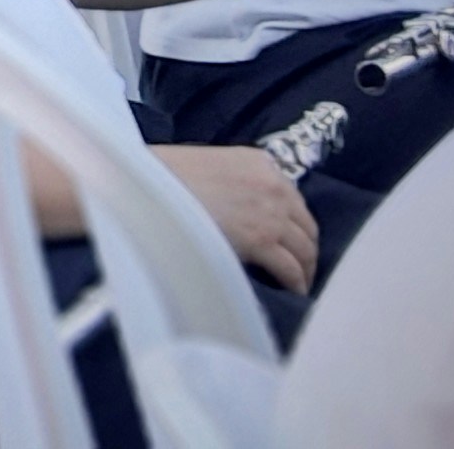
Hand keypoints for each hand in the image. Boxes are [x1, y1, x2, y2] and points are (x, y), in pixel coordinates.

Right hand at [150, 145, 317, 293]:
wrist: (147, 186)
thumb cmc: (163, 176)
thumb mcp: (208, 166)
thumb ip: (233, 184)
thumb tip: (238, 211)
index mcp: (258, 162)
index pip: (291, 197)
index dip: (292, 221)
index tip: (288, 237)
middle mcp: (273, 184)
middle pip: (306, 224)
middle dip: (304, 246)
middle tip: (298, 265)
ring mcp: (271, 212)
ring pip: (304, 248)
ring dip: (304, 268)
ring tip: (297, 283)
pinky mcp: (262, 240)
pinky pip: (291, 268)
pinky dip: (295, 283)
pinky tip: (291, 291)